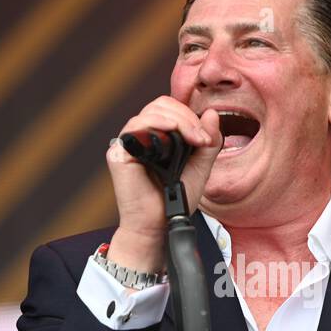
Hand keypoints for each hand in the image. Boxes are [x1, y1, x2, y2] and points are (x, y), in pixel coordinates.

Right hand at [104, 96, 223, 270]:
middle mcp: (142, 136)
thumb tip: (211, 113)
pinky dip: (156, 124)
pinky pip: (135, 127)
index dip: (189, 116)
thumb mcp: (200, 167)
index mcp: (158, 136)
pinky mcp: (119, 153)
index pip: (171, 109)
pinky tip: (171, 134)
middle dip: (185, 117)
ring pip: (150, 112)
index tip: (205, 137)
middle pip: (161, 105)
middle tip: (200, 138)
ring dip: (177, 120)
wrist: (159, 225)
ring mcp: (129, 143)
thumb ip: (208, 142)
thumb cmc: (175, 200)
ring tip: (193, 139)